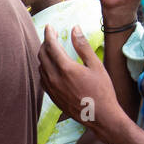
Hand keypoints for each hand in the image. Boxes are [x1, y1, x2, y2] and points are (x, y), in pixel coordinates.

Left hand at [39, 24, 124, 138]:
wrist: (100, 117)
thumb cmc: (102, 91)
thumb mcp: (96, 65)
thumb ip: (83, 46)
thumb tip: (74, 28)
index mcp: (66, 68)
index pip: (51, 45)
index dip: (49, 33)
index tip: (50, 26)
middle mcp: (54, 78)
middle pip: (42, 54)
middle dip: (45, 43)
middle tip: (52, 37)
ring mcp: (52, 89)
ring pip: (41, 67)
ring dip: (44, 56)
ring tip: (53, 50)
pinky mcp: (52, 97)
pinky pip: (42, 78)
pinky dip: (44, 69)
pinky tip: (52, 67)